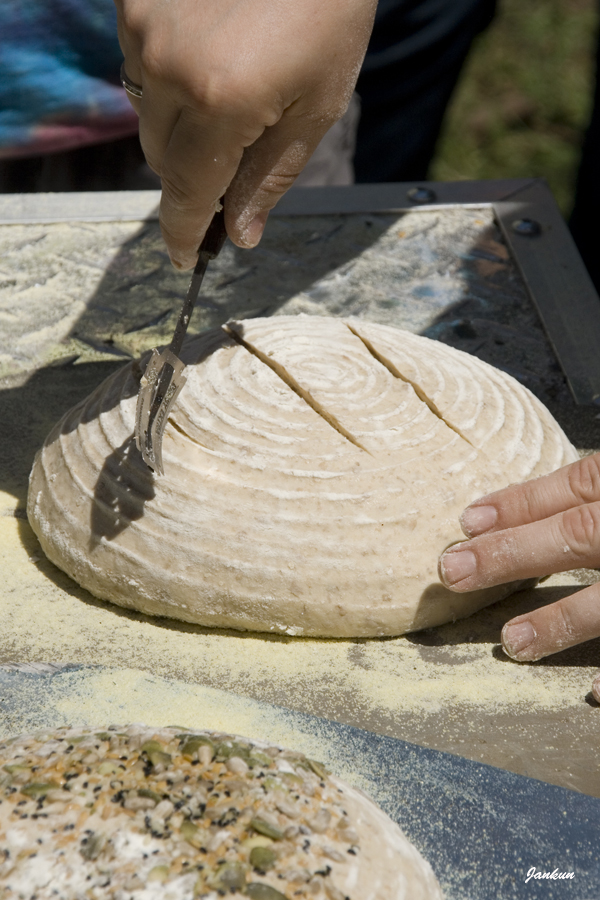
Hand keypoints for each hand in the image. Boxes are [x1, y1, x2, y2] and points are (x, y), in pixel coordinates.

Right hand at [114, 0, 376, 267]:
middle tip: (233, 157)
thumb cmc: (330, 11)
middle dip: (194, 171)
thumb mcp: (317, 106)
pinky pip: (140, 62)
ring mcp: (144, 25)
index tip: (184, 257)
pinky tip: (209, 51)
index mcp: (222, 102)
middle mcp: (169, 66)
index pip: (187, 190)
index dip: (183, 230)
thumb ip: (271, 175)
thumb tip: (240, 234)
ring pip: (146, 112)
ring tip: (229, 87)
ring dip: (179, 122)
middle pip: (161, 157)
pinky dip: (169, 74)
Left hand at [438, 452, 599, 699]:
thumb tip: (516, 509)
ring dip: (561, 620)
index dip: (519, 504)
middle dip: (512, 552)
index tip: (465, 520)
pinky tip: (592, 691)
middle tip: (452, 571)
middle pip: (578, 533)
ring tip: (512, 643)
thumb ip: (593, 489)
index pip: (575, 486)